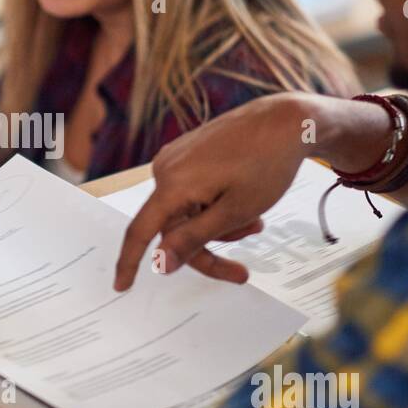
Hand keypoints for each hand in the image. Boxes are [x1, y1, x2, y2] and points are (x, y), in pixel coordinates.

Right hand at [114, 92, 312, 289]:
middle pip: (174, 227)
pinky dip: (215, 206)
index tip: (120, 287)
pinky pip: (192, 193)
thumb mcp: (233, 212)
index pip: (140, 231)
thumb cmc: (266, 163)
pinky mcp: (188, 153)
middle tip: (241, 271)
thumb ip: (192, 239)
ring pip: (187, 212)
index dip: (129, 262)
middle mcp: (166, 168)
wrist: (286, 121)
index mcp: (173, 183)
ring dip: (218, 226)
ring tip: (256, 222)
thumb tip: (160, 263)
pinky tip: (243, 202)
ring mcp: (176, 158)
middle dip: (209, 248)